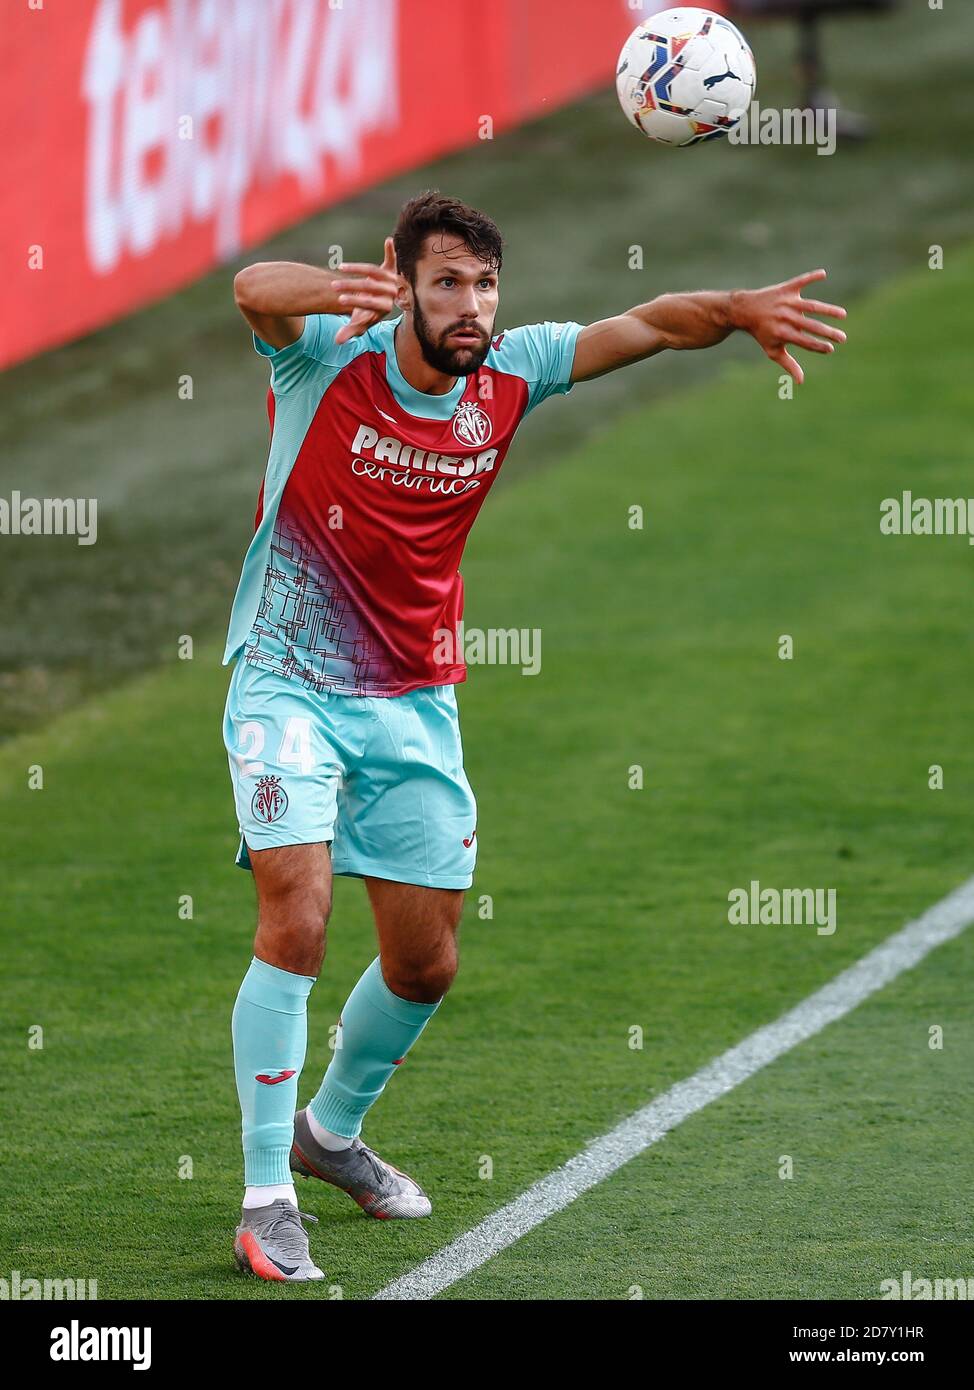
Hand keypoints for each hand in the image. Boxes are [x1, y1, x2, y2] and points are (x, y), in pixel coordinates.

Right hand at [332, 236, 398, 343]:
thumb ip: (350, 331)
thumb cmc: (367, 314)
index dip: (355, 301)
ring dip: (355, 268)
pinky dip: (390, 251)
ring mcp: (391, 279)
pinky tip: (389, 241)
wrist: (380, 303)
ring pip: (372, 271)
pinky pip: (391, 259)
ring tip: (340, 268)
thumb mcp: (359, 323)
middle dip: (350, 287)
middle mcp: (390, 292)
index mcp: (385, 307)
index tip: (339, 300)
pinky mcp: (390, 268)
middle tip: (333, 287)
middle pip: (369, 286)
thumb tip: (337, 341)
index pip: (369, 303)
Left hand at [731, 269, 846, 385]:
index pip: (804, 342)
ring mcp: (787, 302)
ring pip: (811, 306)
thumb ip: (788, 364)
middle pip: (811, 326)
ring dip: (828, 310)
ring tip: (843, 315)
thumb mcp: (773, 350)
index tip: (831, 349)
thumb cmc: (762, 333)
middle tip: (843, 338)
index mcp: (783, 333)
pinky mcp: (786, 288)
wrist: (746, 311)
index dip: (818, 346)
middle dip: (828, 333)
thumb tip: (801, 382)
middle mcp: (786, 318)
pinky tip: (824, 274)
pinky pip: (801, 281)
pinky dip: (811, 277)